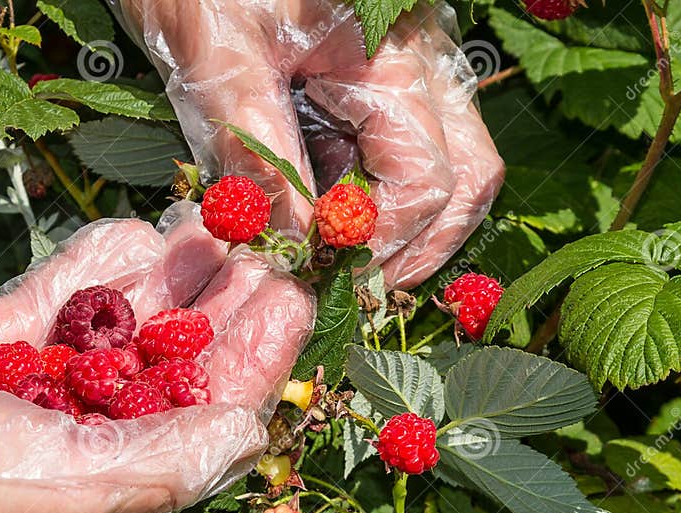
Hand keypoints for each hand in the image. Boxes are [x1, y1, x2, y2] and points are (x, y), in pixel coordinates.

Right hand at [0, 203, 313, 512]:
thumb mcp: (68, 490)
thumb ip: (166, 465)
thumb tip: (250, 437)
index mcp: (98, 501)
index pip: (197, 430)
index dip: (249, 368)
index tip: (287, 305)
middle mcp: (68, 452)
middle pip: (164, 376)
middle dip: (215, 314)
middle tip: (264, 254)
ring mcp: (23, 395)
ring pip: (113, 332)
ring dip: (162, 282)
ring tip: (211, 226)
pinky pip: (51, 303)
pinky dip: (90, 270)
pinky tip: (133, 234)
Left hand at [110, 0, 503, 287]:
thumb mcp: (215, 59)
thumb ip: (255, 152)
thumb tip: (290, 245)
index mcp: (389, 51)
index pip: (425, 180)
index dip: (378, 244)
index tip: (322, 275)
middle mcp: (421, 57)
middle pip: (465, 179)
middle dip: (412, 247)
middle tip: (350, 292)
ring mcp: (410, 64)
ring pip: (452, 166)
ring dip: (403, 227)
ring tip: (340, 264)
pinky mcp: (385, 73)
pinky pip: (409, 148)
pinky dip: (376, 195)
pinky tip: (328, 219)